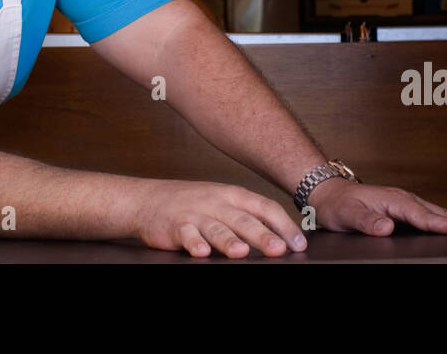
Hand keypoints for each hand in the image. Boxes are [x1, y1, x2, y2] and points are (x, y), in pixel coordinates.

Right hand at [131, 179, 307, 257]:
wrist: (146, 199)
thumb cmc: (189, 203)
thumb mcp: (220, 202)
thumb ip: (245, 216)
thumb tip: (280, 235)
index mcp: (232, 195)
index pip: (264, 207)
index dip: (284, 224)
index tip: (299, 243)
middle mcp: (216, 202)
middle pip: (243, 219)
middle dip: (262, 234)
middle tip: (280, 249)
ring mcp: (195, 213)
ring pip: (216, 227)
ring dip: (229, 240)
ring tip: (242, 252)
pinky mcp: (175, 226)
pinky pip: (187, 235)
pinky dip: (194, 244)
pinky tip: (202, 252)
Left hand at [309, 177, 446, 235]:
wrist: (327, 193)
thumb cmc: (336, 205)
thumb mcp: (346, 215)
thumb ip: (366, 222)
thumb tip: (388, 226)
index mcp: (394, 200)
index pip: (425, 217)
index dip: (446, 224)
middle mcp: (405, 199)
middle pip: (443, 212)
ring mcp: (408, 202)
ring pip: (443, 212)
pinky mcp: (407, 208)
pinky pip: (436, 214)